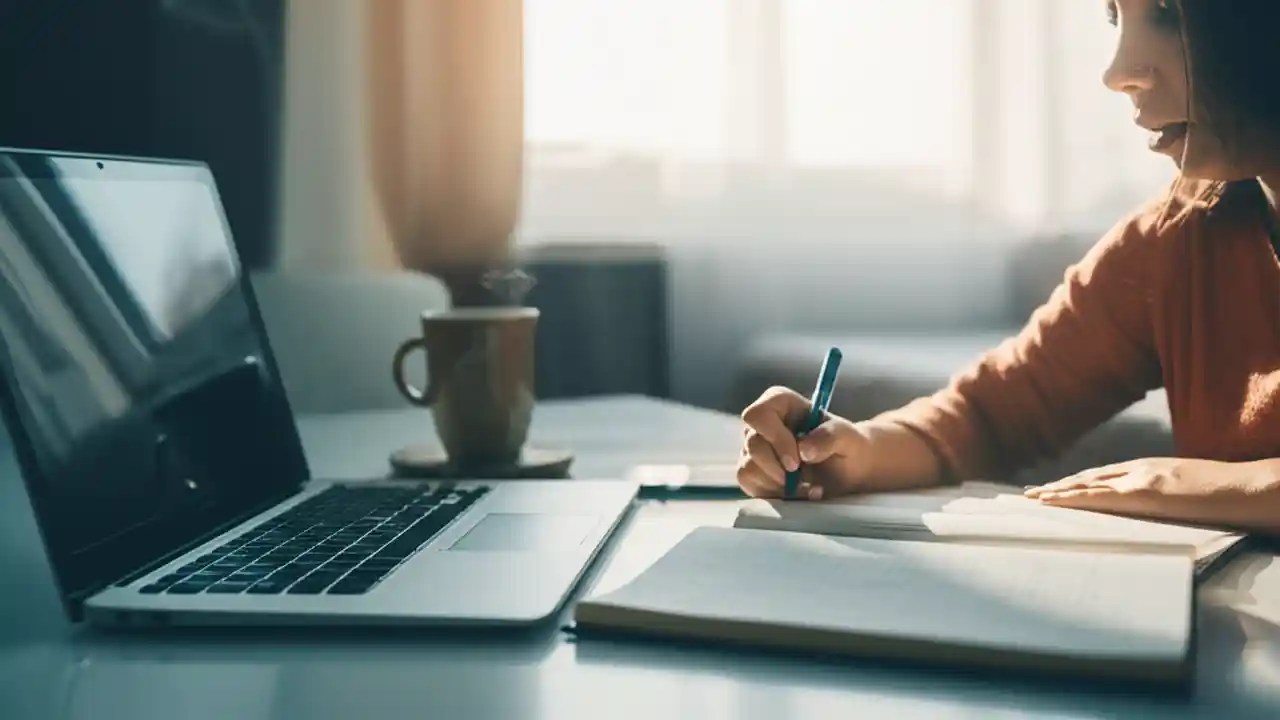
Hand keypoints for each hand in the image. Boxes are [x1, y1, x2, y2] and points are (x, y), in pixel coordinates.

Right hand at [737, 386, 871, 500]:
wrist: (849, 472)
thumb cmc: (848, 447)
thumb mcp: (848, 438)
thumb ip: (830, 436)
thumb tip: (804, 449)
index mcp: (780, 403)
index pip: (758, 414)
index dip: (774, 438)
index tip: (796, 460)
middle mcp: (762, 424)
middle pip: (752, 444)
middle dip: (778, 467)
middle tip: (803, 476)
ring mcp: (753, 449)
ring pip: (748, 468)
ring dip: (778, 484)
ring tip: (807, 486)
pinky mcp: (753, 473)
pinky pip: (750, 485)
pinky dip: (774, 493)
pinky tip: (796, 492)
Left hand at [1023, 457, 1272, 527]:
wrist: (1249, 488)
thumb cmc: (1227, 495)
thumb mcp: (1189, 492)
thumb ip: (1167, 496)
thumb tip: (1155, 510)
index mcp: (1151, 468)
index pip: (1105, 475)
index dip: (1078, 482)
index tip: (1055, 488)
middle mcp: (1140, 468)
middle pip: (1089, 477)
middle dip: (1059, 486)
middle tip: (1030, 494)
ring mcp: (1141, 478)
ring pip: (1087, 484)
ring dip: (1057, 492)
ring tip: (1031, 498)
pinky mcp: (1145, 492)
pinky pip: (1099, 496)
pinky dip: (1071, 498)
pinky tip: (1052, 501)